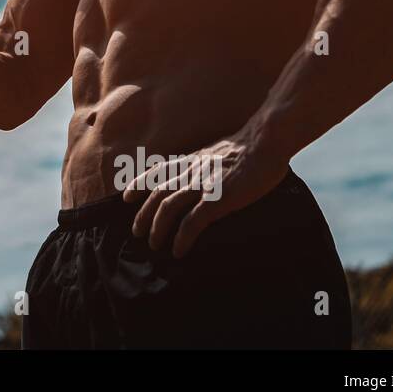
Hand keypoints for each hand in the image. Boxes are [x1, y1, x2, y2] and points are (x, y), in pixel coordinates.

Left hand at [122, 125, 289, 257]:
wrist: (266, 140)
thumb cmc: (251, 148)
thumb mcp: (219, 151)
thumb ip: (207, 163)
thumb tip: (207, 174)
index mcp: (192, 159)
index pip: (158, 171)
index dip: (139, 184)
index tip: (126, 197)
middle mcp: (190, 170)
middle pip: (157, 194)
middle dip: (144, 214)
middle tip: (137, 232)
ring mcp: (202, 184)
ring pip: (168, 208)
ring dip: (157, 229)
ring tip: (154, 245)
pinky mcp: (217, 199)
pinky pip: (192, 222)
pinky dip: (181, 238)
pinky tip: (178, 250)